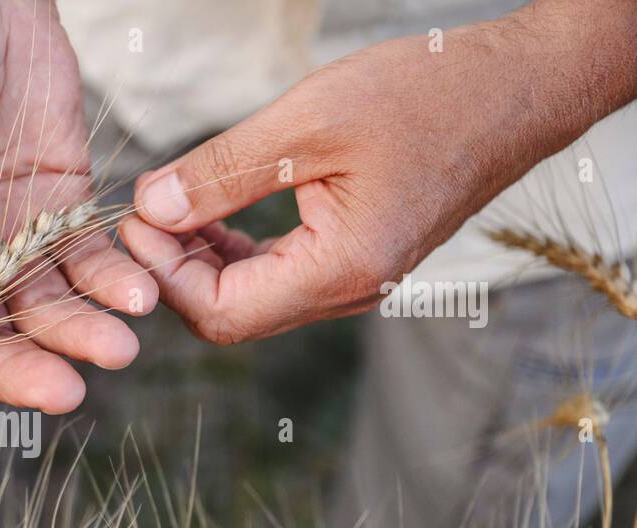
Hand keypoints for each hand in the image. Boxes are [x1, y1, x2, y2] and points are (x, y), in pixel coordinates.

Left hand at [119, 0, 636, 345]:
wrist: (515, 89)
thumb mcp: (308, 121)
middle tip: (141, 213)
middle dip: (174, 270)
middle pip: (230, 315)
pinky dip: (234, 248)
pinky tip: (210, 210)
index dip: (164, 276)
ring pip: (251, 297)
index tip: (133, 222)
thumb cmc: (428, 95)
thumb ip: (222, 172)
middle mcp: (349, 291)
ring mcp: (354, 280)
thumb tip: (152, 207)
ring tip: (168, 205)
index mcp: (341, 270)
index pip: (221, 314)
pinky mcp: (355, 258)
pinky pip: (277, 274)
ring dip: (201, 258)